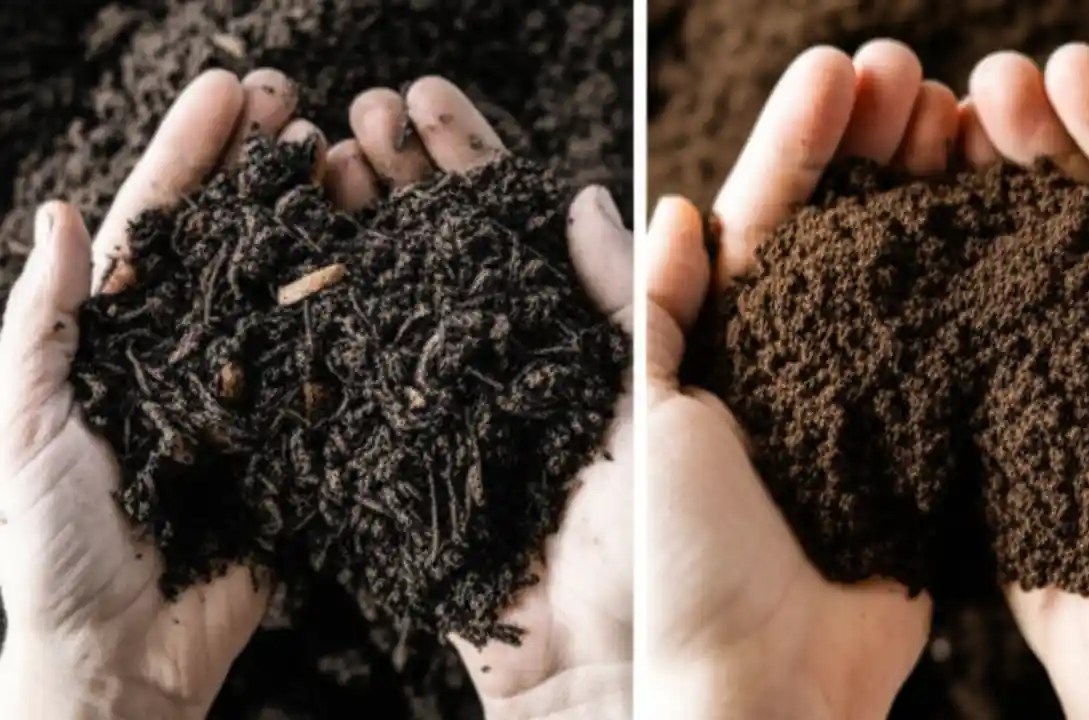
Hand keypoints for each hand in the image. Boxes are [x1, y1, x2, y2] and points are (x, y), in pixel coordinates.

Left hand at [0, 67, 327, 717]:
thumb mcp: (22, 429)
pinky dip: (356, 308)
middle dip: (260, 164)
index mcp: (115, 339)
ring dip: (319, 220)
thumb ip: (40, 327)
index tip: (231, 88)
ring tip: (351, 159)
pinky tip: (383, 261)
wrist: (124, 655)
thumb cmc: (50, 550)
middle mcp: (189, 349)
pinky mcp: (297, 436)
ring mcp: (249, 389)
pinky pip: (329, 363)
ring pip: (289, 286)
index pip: (153, 225)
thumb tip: (57, 212)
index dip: (188, 153)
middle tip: (301, 102)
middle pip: (230, 239)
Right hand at [328, 79, 633, 718]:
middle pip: (460, 258)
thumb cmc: (691, 554)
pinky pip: (374, 390)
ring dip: (366, 231)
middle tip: (368, 109)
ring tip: (327, 152)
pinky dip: (338, 322)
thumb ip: (631, 302)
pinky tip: (305, 253)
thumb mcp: (676, 406)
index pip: (530, 231)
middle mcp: (526, 382)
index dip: (479, 166)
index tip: (432, 102)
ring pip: (408, 308)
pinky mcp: (416, 482)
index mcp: (596, 356)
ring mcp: (467, 428)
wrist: (636, 686)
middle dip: (412, 181)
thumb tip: (594, 199)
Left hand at [644, 41, 954, 717]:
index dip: (799, 142)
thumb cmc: (676, 558)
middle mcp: (795, 362)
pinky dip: (974, 278)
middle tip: (915, 72)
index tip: (839, 70)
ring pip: (904, 273)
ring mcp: (865, 398)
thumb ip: (655, 314)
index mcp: (721, 349)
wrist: (757, 682)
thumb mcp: (638, 419)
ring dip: (930, 190)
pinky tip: (999, 210)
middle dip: (873, 145)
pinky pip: (952, 346)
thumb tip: (669, 211)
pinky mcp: (922, 441)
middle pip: (842, 230)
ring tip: (965, 111)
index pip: (763, 221)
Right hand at [961, 44, 1088, 717]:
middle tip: (976, 87)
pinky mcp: (995, 447)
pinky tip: (897, 246)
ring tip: (928, 140)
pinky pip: (958, 359)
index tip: (1058, 65)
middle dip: (1024, 147)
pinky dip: (930, 299)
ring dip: (969, 204)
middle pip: (1065, 222)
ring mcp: (1051, 392)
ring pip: (1003, 276)